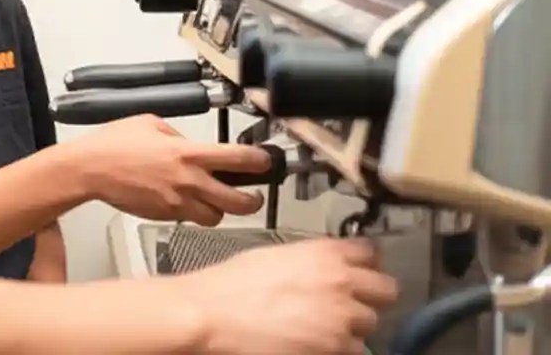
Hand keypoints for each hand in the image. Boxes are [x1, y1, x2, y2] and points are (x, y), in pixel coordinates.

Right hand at [67, 115, 270, 224]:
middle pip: (239, 202)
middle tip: (253, 195)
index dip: (260, 161)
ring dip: (220, 210)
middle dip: (252, 200)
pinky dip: (192, 211)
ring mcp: (176, 202)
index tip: (265, 161)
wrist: (89, 169)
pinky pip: (188, 218)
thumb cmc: (113, 145)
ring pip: (216, 217)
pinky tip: (185, 200)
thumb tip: (188, 143)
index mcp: (188, 153)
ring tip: (217, 200)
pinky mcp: (164, 215)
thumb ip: (178, 135)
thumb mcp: (151, 124)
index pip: (240, 160)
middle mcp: (188, 181)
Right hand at [188, 238, 398, 353]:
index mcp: (325, 253)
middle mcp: (341, 282)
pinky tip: (314, 343)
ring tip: (324, 328)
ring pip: (370, 325)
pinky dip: (337, 349)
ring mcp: (341, 318)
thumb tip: (328, 267)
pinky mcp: (334, 348)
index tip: (359, 271)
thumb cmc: (231, 284)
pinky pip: (353, 351)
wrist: (212, 314)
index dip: (365, 263)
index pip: (372, 253)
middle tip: (348, 304)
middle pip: (386, 290)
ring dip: (352, 327)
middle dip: (369, 297)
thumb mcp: (274, 255)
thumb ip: (311, 259)